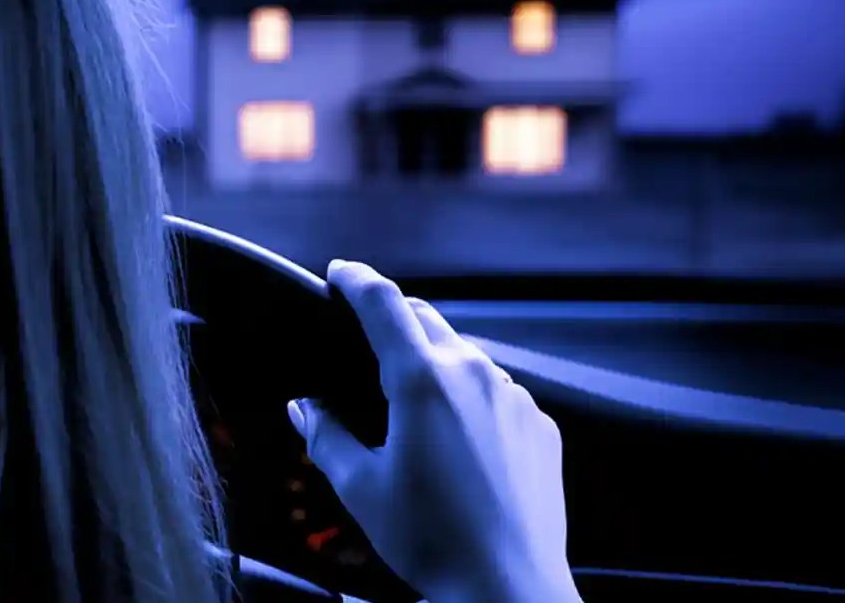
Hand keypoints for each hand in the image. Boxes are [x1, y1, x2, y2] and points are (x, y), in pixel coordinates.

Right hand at [288, 261, 579, 602]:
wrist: (510, 586)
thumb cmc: (430, 538)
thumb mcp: (361, 488)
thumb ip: (326, 435)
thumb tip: (303, 406)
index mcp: (422, 380)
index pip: (384, 302)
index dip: (356, 279)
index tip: (339, 272)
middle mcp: (473, 373)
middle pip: (426, 318)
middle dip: (394, 317)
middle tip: (366, 337)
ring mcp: (514, 396)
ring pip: (463, 356)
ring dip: (434, 362)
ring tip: (413, 406)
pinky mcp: (540, 423)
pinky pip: (497, 393)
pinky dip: (470, 399)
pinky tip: (458, 443)